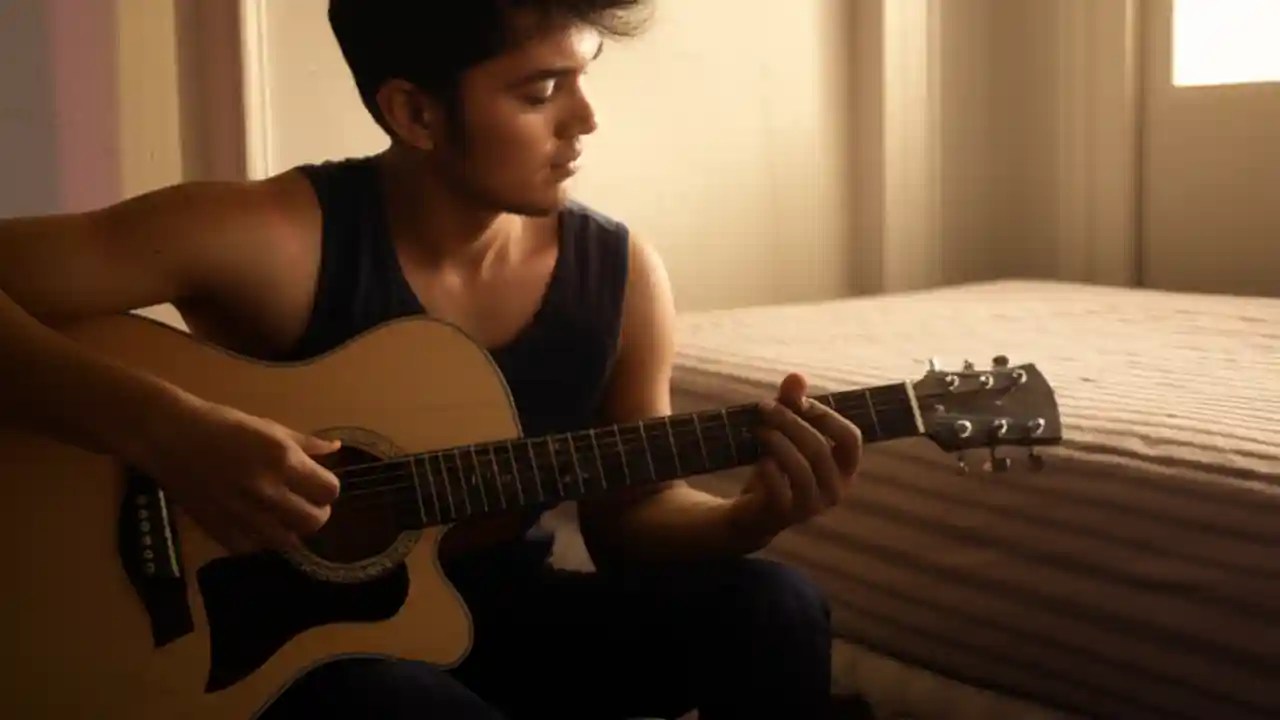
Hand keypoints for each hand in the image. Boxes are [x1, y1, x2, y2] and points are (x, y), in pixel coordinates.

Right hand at [141, 397, 342, 553]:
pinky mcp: (221, 531)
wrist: (169, 437)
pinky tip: (255, 523)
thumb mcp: (268, 426)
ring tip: (281, 515)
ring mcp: (244, 515)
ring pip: (288, 541)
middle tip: (305, 503)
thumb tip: (335, 448)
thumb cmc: (220, 424)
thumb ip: (305, 443)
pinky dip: (260, 540)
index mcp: (283, 460)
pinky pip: (255, 548)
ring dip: (291, 529)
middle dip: (317, 512)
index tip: (318, 484)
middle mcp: (268, 491)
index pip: (329, 490)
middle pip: (315, 521)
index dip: (327, 489)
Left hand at [730, 373, 862, 545]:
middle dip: (790, 422)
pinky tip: (759, 458)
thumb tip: (796, 376)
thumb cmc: (778, 466)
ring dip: (777, 442)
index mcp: (844, 469)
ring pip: (800, 469)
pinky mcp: (784, 516)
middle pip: (819, 449)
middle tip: (764, 407)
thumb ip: (792, 404)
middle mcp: (834, 490)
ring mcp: (811, 507)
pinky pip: (780, 490)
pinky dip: (769, 469)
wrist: (754, 513)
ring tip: (757, 429)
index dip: (826, 416)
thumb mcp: (785, 433)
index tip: (799, 401)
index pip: (851, 438)